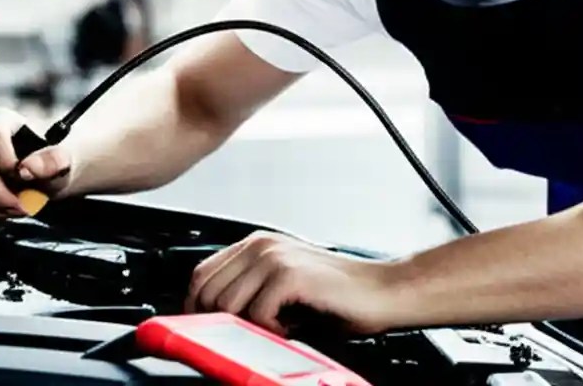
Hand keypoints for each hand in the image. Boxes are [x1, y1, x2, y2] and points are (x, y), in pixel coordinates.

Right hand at [0, 107, 73, 222]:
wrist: (46, 179)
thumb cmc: (52, 164)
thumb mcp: (63, 161)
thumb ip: (52, 160)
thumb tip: (28, 167)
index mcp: (2, 120)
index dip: (6, 160)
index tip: (23, 179)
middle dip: (0, 193)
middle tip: (23, 207)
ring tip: (16, 210)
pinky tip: (0, 216)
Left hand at [184, 231, 405, 336]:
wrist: (385, 290)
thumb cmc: (340, 296)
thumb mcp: (284, 289)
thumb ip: (251, 293)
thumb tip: (213, 320)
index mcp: (256, 245)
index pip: (201, 275)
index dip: (198, 307)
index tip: (208, 331)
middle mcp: (261, 245)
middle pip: (206, 290)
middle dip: (218, 322)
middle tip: (246, 337)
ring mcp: (274, 256)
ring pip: (227, 304)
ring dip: (246, 328)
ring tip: (275, 331)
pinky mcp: (290, 274)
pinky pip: (256, 313)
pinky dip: (270, 332)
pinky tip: (290, 330)